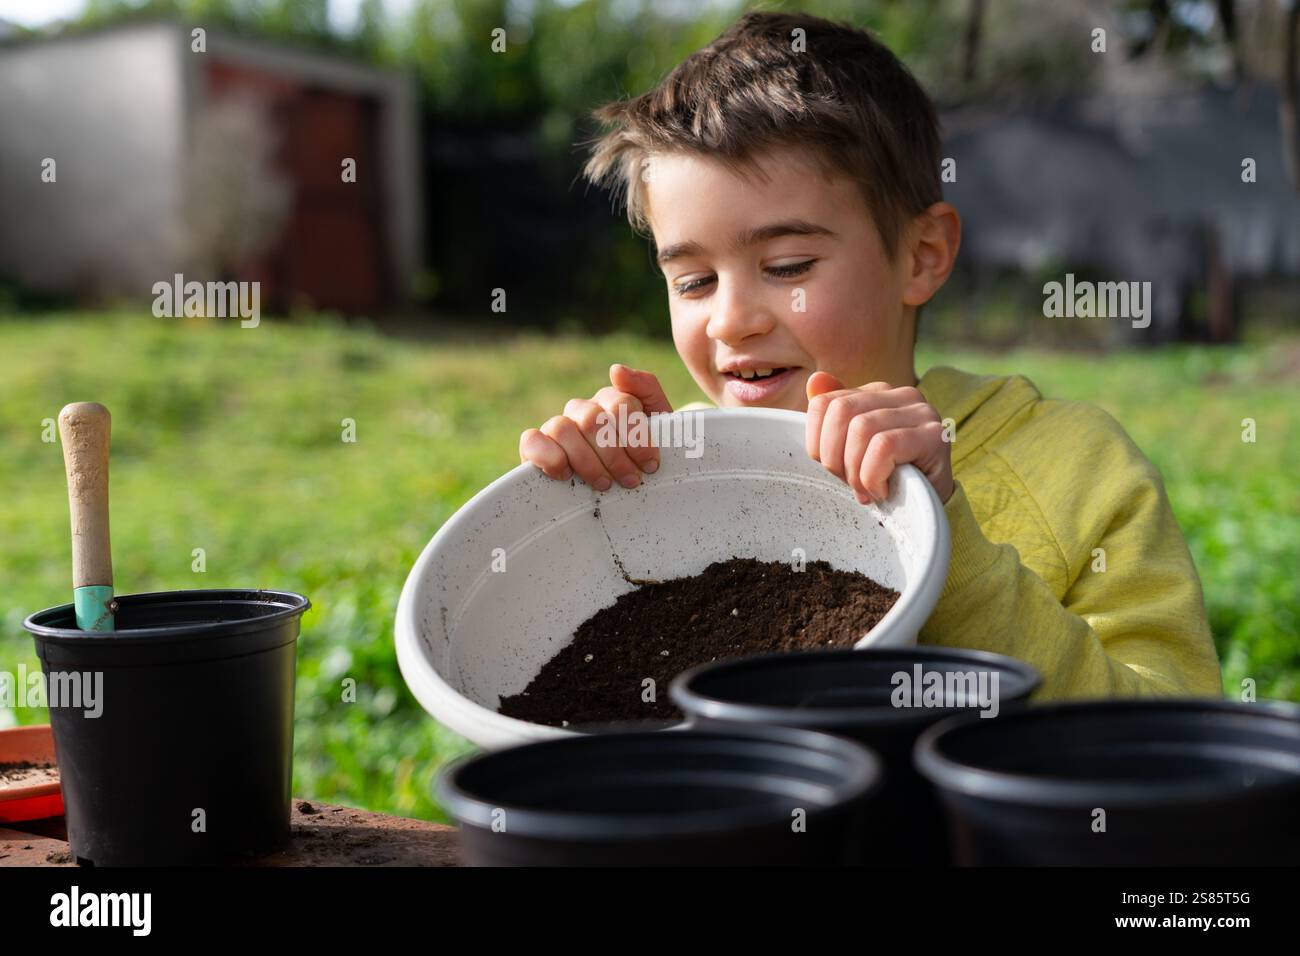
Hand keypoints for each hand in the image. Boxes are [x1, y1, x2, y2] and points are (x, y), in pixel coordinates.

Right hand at [519, 364, 671, 489]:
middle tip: (630, 480)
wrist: (631, 481)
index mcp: (610, 400)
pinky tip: (566, 474)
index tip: (650, 464)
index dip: (636, 436)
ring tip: (604, 483)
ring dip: (587, 461)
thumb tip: (615, 370)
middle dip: (615, 455)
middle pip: (592, 420)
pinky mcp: (536, 447)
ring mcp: (557, 427)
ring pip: (562, 429)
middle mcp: (582, 410)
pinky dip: (548, 457)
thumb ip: (646, 388)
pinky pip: (531, 440)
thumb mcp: (659, 423)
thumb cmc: (642, 456)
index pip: (620, 404)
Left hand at [805, 371, 952, 504]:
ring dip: (855, 471)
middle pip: (841, 411)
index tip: (832, 469)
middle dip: (834, 457)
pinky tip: (882, 491)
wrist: (931, 507)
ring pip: (861, 428)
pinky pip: (884, 446)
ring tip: (866, 491)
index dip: (816, 442)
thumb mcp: (852, 451)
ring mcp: (921, 412)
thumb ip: (833, 417)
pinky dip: (873, 475)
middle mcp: (900, 395)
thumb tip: (815, 380)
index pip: (824, 403)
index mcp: (875, 394)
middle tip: (848, 483)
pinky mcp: (934, 435)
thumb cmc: (889, 479)